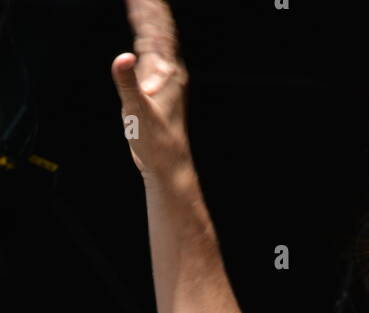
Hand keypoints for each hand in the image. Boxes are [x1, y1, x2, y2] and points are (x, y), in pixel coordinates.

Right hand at [111, 0, 190, 177]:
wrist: (168, 166)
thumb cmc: (156, 144)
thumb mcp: (137, 111)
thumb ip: (128, 82)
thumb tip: (123, 57)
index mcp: (167, 72)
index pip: (156, 30)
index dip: (146, 9)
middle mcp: (170, 73)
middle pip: (159, 30)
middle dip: (149, 9)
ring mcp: (166, 81)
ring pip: (157, 42)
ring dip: (149, 21)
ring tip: (141, 4)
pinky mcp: (160, 91)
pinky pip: (153, 58)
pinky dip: (146, 42)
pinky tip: (141, 40)